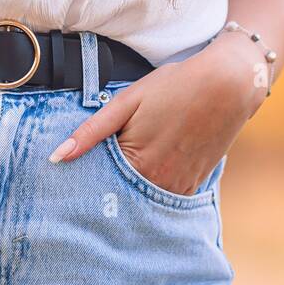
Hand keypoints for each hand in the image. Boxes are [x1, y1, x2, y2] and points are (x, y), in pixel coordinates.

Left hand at [47, 37, 261, 194]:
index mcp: (135, 164)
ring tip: (129, 171)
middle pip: (122, 196)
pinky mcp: (194, 185)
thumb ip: (91, 132)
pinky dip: (155, 189)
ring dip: (133, 191)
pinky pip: (167, 197)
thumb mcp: (127, 102)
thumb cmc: (174, 87)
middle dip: (108, 191)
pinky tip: (153, 170)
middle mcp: (158, 183)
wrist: (227, 84)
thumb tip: (56, 158)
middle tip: (99, 180)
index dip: (86, 181)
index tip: (72, 183)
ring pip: (144, 200)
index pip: (100, 186)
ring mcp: (179, 187)